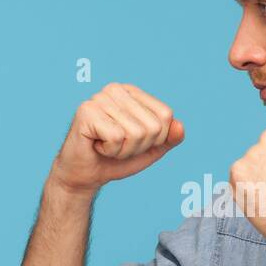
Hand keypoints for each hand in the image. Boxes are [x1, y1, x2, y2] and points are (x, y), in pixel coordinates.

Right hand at [50, 83, 184, 195]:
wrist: (85, 175)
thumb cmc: (116, 160)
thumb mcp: (150, 150)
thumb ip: (168, 138)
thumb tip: (180, 126)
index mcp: (132, 93)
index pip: (165, 115)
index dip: (156, 139)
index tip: (134, 142)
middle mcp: (116, 90)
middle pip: (152, 126)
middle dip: (138, 147)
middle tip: (118, 147)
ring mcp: (99, 98)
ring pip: (135, 133)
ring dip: (123, 150)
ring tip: (107, 147)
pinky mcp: (86, 112)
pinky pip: (116, 137)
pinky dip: (110, 151)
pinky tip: (97, 146)